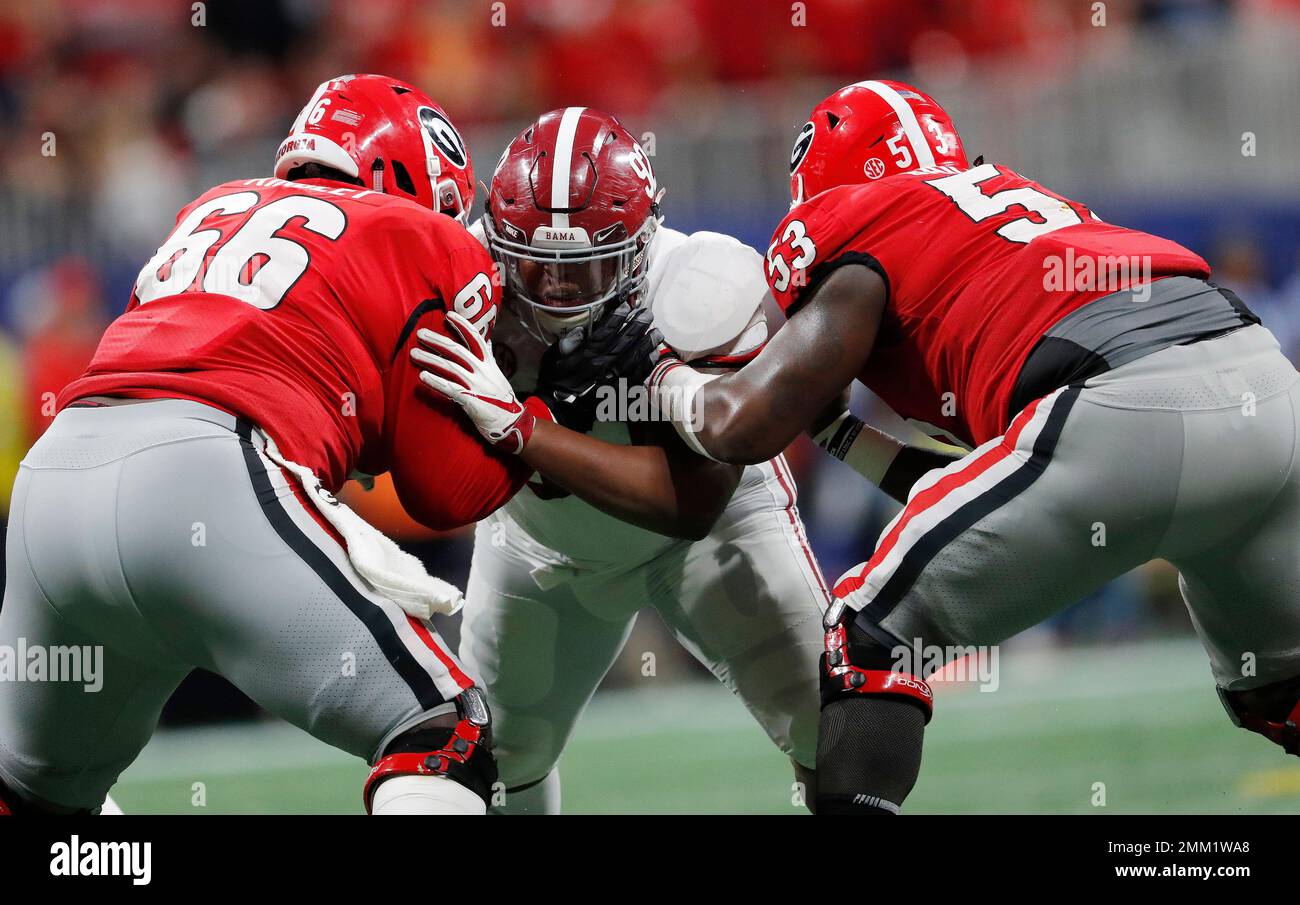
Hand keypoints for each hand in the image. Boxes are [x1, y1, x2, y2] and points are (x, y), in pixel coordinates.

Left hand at [411, 311, 539, 453]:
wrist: (513, 424)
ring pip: (450, 367)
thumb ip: (487, 360)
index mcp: (489, 365)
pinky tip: (422, 376)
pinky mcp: (470, 401)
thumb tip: (484, 343)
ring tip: (414, 353)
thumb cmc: (502, 401)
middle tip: (420, 333)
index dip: (463, 326)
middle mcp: (482, 372)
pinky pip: (450, 389)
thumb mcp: (497, 376)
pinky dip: (436, 382)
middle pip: (457, 350)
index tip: (449, 315)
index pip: (476, 339)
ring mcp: (476, 386)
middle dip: (437, 340)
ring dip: (430, 359)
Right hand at [536, 302, 664, 431]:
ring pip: (634, 359)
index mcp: (585, 356)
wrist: (559, 410)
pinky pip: (637, 378)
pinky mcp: (618, 393)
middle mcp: (602, 367)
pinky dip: (646, 365)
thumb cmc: (556, 380)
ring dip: (647, 344)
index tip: (626, 307)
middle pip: (624, 343)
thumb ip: (567, 343)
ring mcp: (612, 381)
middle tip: (648, 314)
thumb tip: (582, 330)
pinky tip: (653, 355)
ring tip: (657, 332)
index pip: (605, 333)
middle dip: (637, 326)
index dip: (617, 319)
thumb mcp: (553, 358)